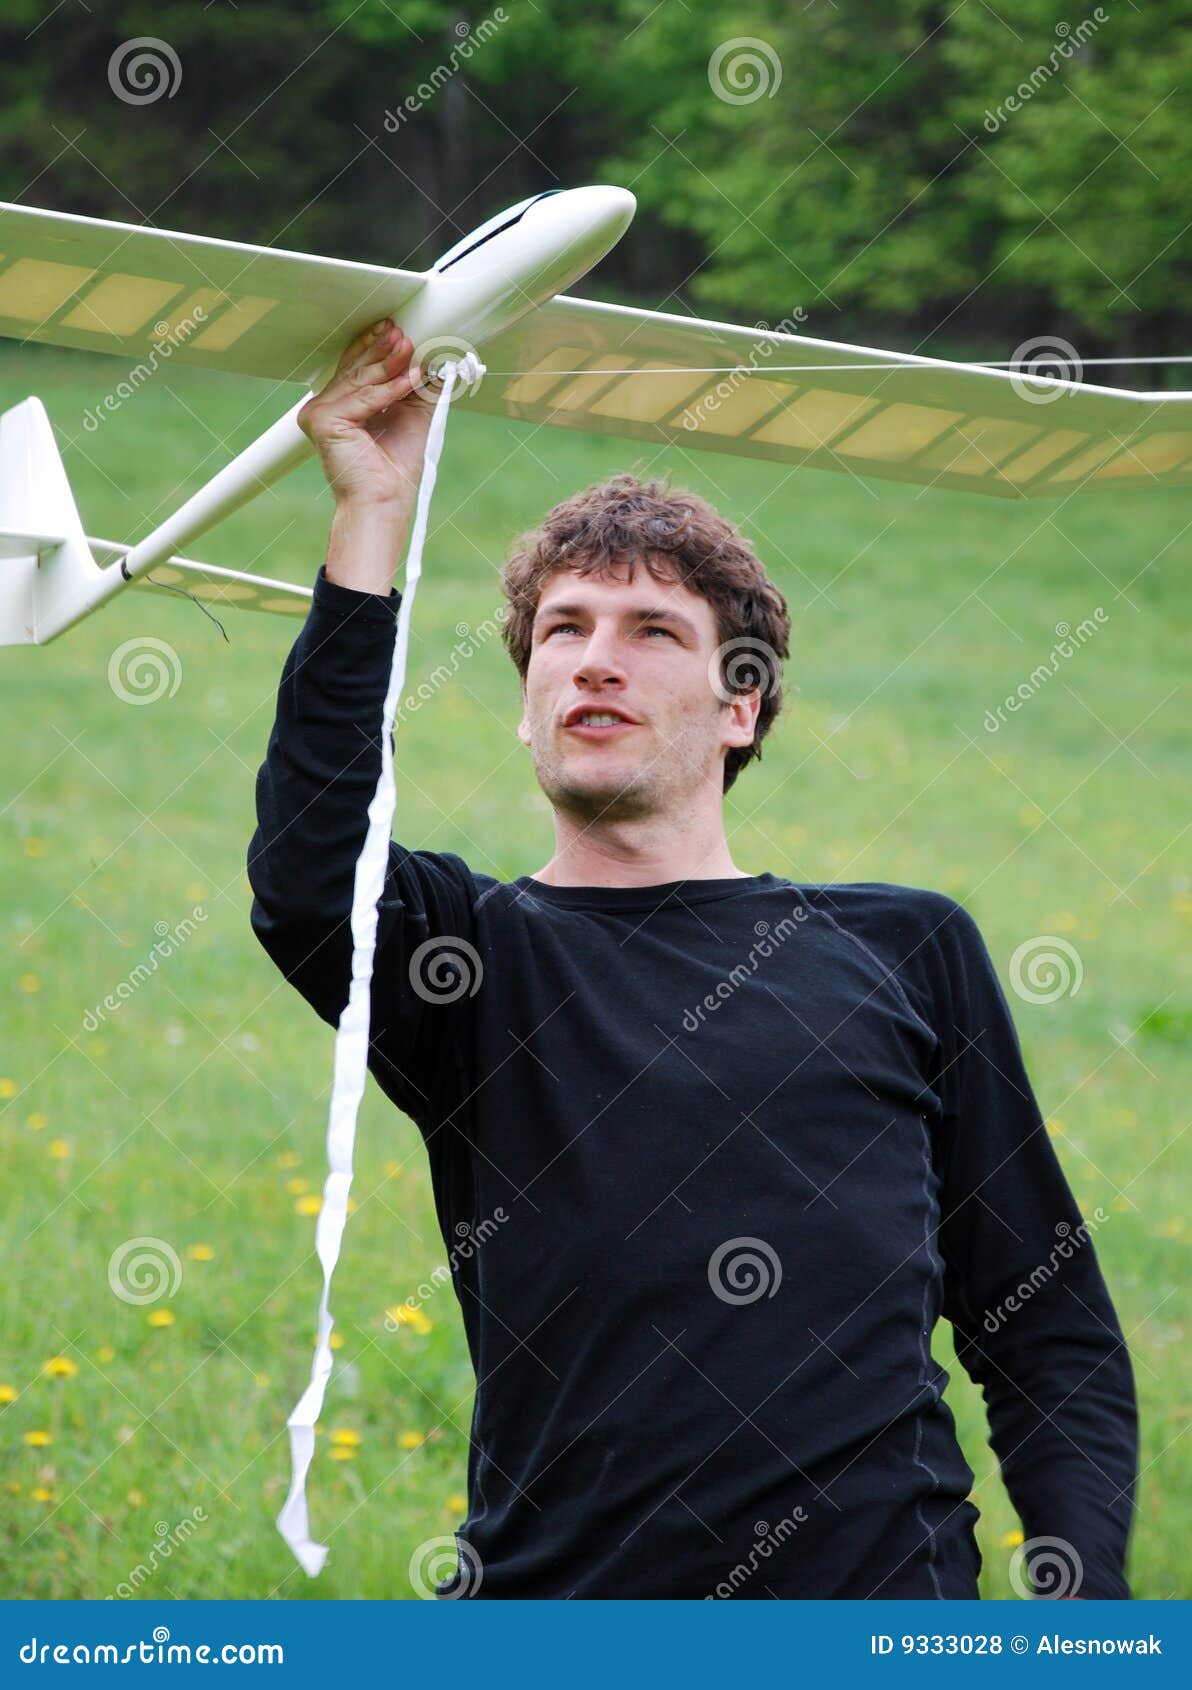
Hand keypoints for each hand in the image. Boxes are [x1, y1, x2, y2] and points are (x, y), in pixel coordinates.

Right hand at [298, 319, 434, 508]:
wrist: (385, 501)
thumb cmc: (396, 469)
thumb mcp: (412, 415)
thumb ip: (417, 386)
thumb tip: (433, 357)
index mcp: (341, 405)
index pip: (355, 366)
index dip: (374, 345)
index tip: (395, 328)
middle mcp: (325, 407)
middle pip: (356, 368)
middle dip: (382, 349)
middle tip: (403, 332)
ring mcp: (319, 413)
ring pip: (360, 380)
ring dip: (389, 364)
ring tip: (410, 348)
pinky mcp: (322, 421)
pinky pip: (363, 398)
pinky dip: (390, 389)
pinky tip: (411, 378)